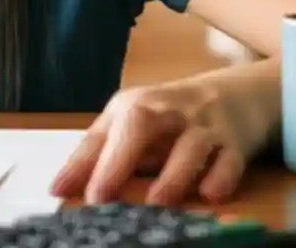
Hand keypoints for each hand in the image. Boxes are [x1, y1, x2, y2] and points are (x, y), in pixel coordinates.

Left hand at [49, 82, 258, 206]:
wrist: (237, 93)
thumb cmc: (171, 117)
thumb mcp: (132, 127)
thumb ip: (97, 156)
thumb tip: (58, 189)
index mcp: (132, 107)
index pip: (100, 134)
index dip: (80, 164)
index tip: (59, 191)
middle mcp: (166, 111)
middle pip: (140, 126)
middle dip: (119, 161)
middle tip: (101, 197)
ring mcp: (203, 124)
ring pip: (190, 143)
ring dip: (173, 174)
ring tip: (157, 202)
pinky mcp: (235, 142)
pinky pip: (230, 157)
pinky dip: (222, 175)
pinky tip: (211, 193)